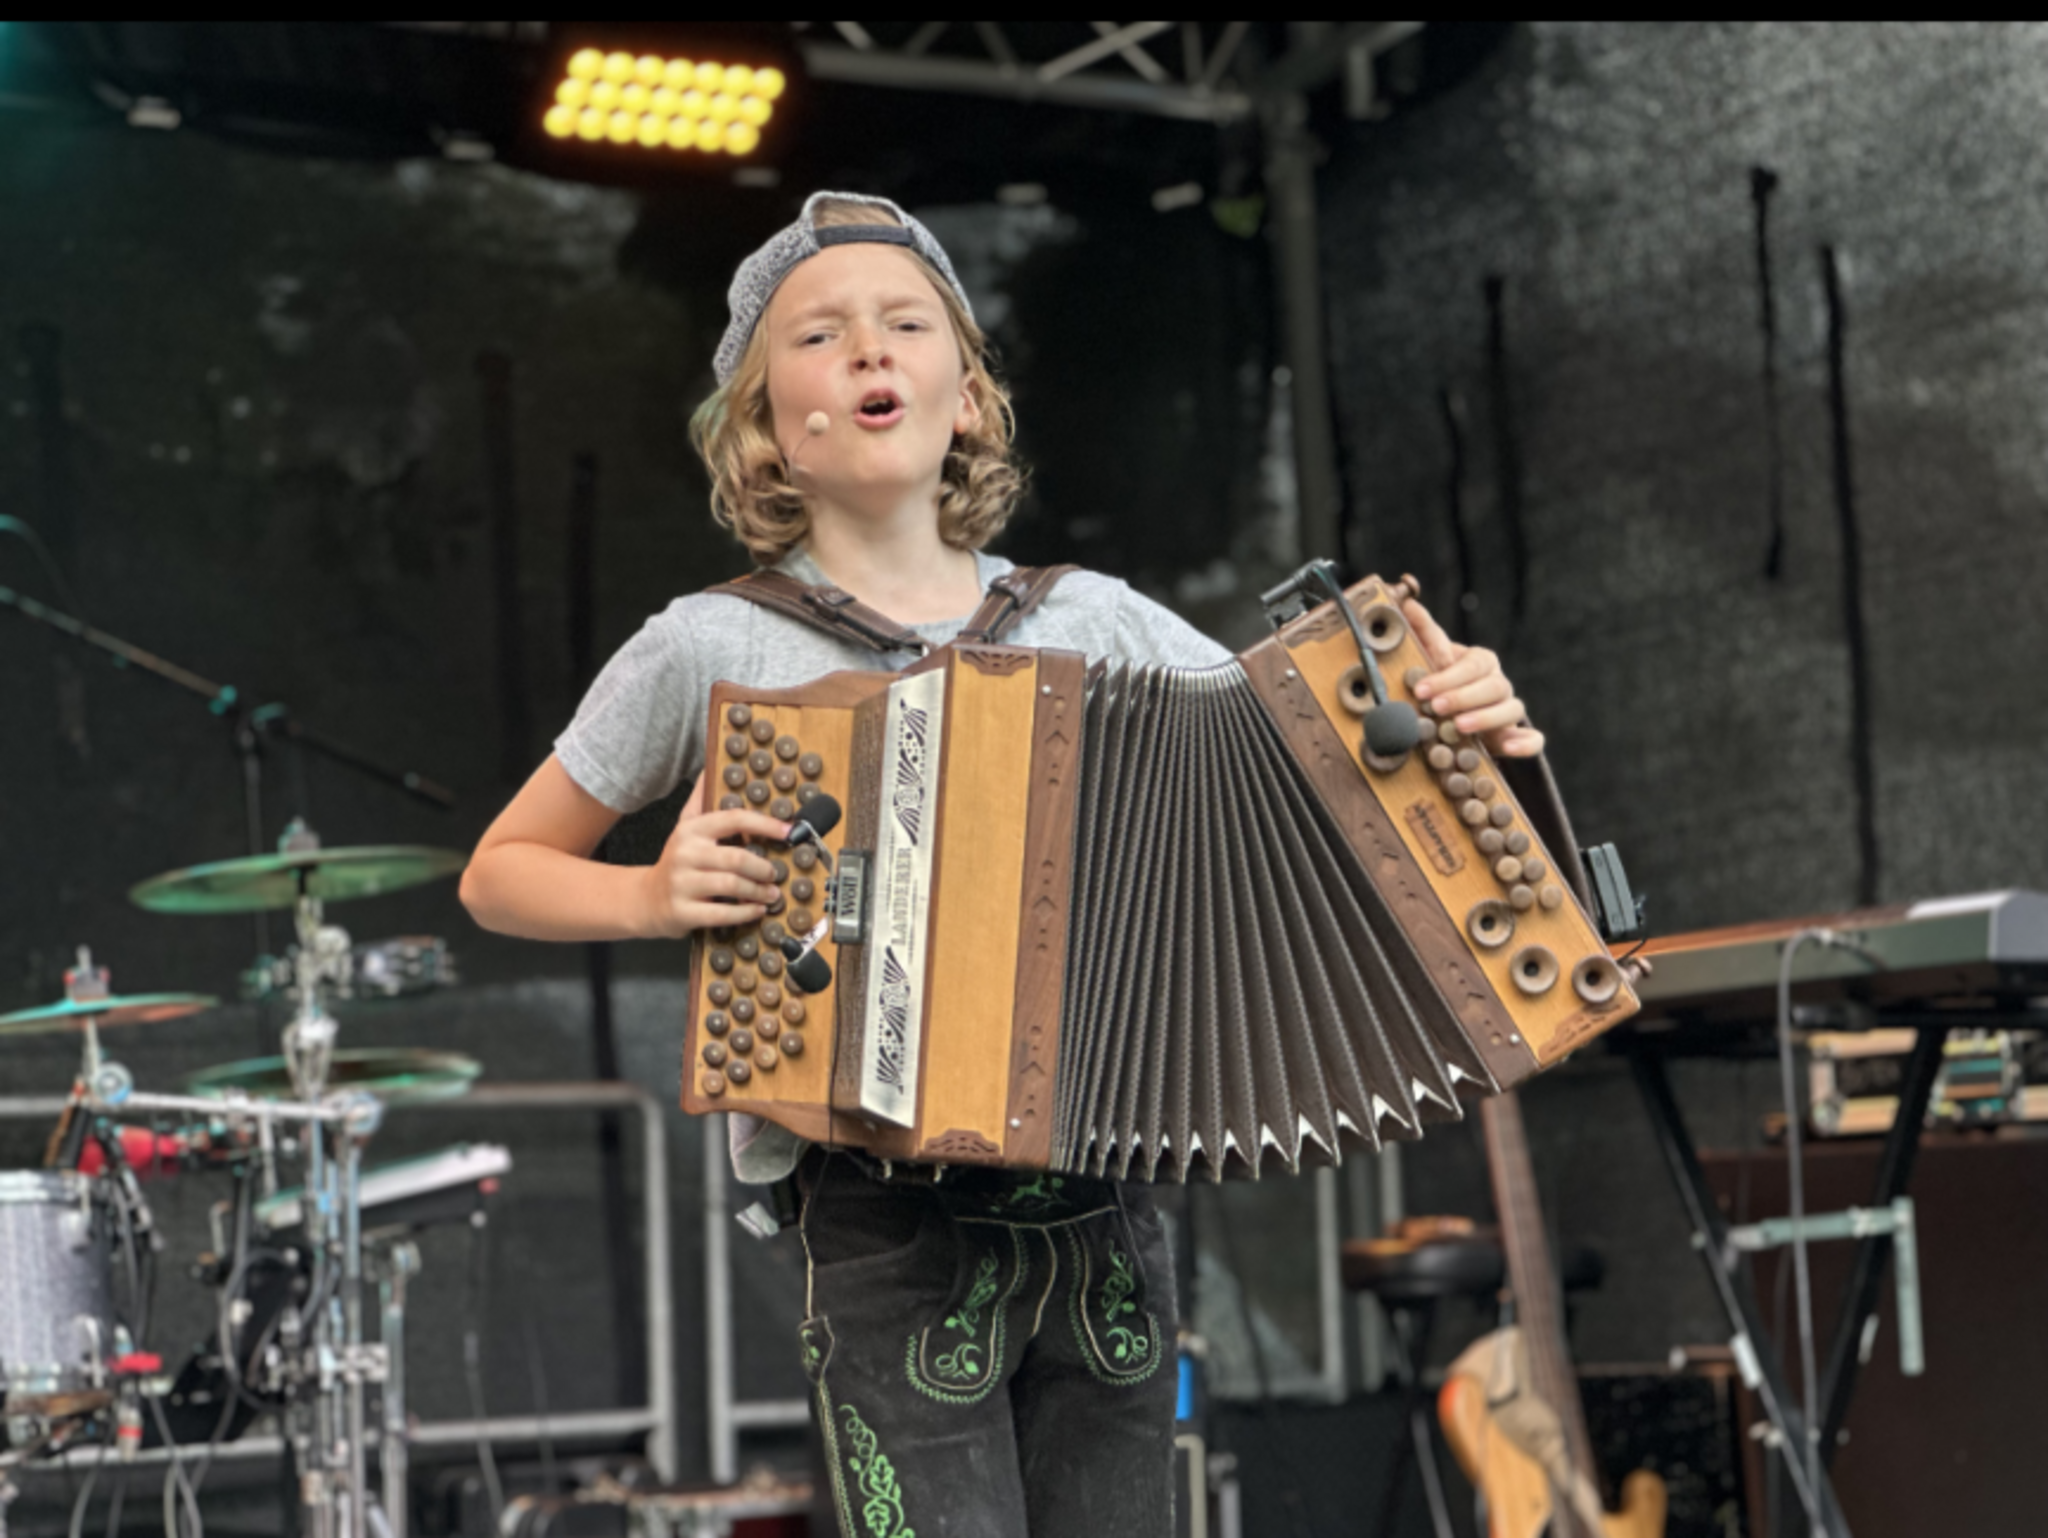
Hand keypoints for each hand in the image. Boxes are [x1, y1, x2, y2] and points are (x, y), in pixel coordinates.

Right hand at [639, 771, 790, 938]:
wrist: (646, 899)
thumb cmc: (678, 862)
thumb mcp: (685, 827)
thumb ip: (701, 800)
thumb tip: (710, 768)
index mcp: (691, 830)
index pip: (733, 819)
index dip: (765, 824)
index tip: (788, 831)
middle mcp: (685, 854)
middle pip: (737, 858)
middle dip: (763, 868)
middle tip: (775, 874)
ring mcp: (682, 883)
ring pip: (732, 885)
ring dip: (758, 891)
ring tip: (770, 894)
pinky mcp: (683, 911)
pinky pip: (723, 913)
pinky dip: (746, 913)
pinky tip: (756, 911)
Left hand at [1400, 598, 1545, 758]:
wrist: (1456, 712)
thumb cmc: (1443, 681)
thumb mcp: (1433, 660)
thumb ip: (1425, 636)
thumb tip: (1409, 604)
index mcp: (1481, 662)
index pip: (1471, 665)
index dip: (1446, 677)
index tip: (1420, 689)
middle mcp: (1499, 683)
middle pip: (1493, 685)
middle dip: (1463, 696)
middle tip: (1436, 707)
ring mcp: (1510, 709)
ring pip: (1512, 709)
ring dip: (1487, 718)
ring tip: (1459, 727)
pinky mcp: (1517, 736)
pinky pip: (1534, 739)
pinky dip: (1526, 744)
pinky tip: (1508, 748)